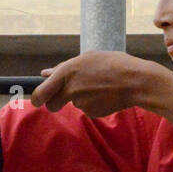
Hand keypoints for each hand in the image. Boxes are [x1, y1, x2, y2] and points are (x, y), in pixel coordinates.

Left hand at [31, 51, 161, 117]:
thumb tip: (44, 73)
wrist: (135, 80)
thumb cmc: (112, 64)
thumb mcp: (86, 59)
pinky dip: (94, 103)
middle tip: (65, 97)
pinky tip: (105, 94)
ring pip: (74, 104)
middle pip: (52, 105)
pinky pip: (87, 109)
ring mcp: (81, 102)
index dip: (37, 99)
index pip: (41, 93)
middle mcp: (70, 89)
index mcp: (66, 72)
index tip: (38, 100)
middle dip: (55, 103)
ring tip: (99, 86)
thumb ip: (62, 68)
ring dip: (82, 98)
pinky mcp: (92, 112)